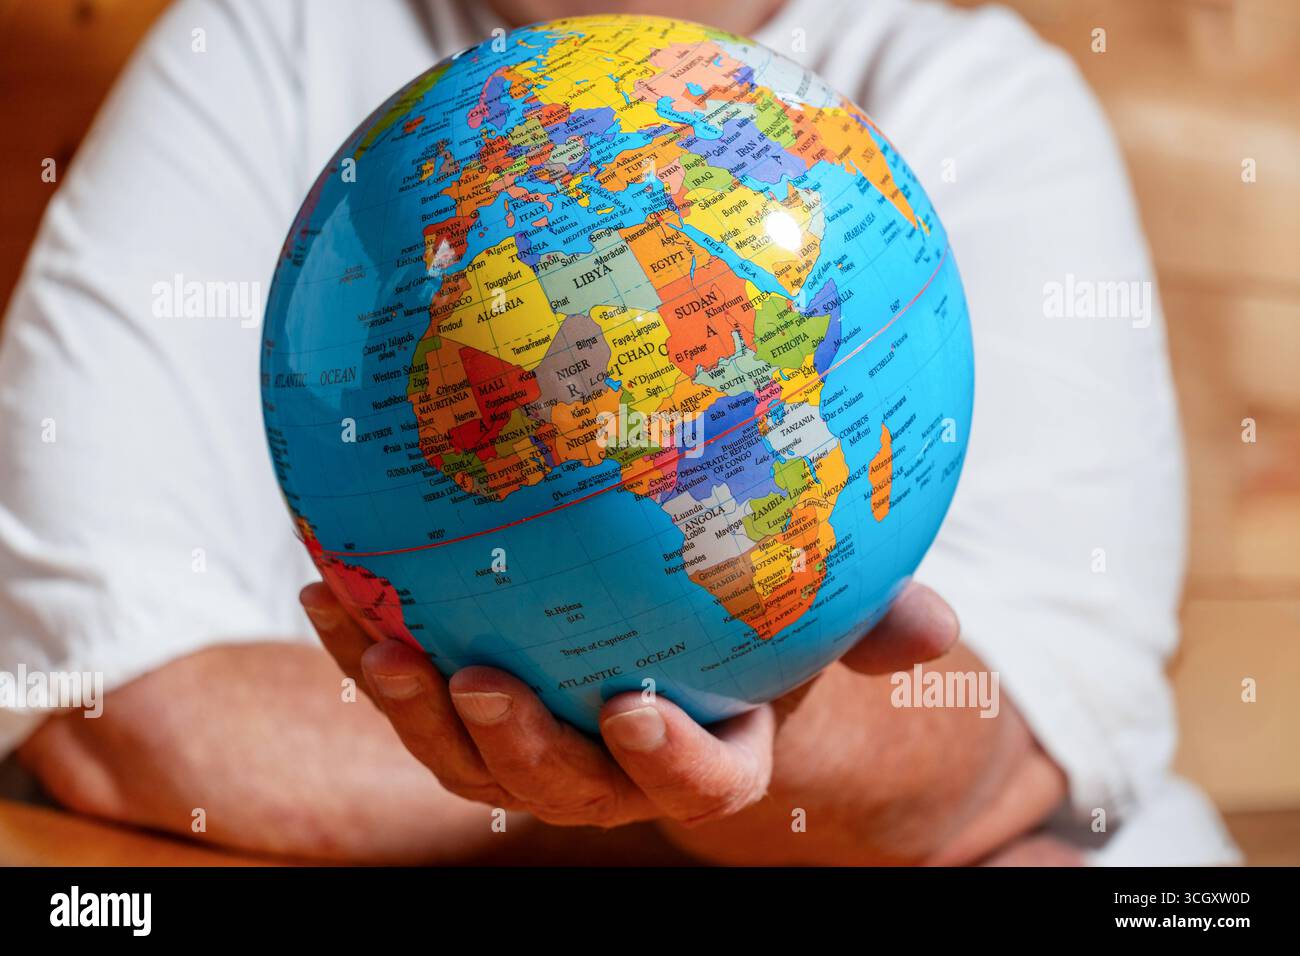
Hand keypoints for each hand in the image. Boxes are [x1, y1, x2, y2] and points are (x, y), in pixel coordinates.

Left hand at [301, 580, 958, 829]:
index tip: (639, 709)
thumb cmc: (763, 627)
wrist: (684, 635)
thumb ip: (870, 620)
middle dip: (518, 749)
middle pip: (561, 788)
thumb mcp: (822, 614)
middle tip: (484, 682)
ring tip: (370, 637)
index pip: (697, 784)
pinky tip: (325, 583)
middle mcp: (612, 769)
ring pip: (469, 758)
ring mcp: (534, 743)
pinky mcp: (473, 706)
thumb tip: (939, 627)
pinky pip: (414, 692)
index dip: (670, 766)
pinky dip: (366, 650)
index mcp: (707, 751)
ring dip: (416, 706)